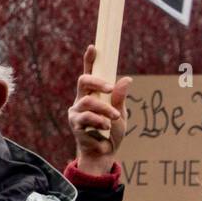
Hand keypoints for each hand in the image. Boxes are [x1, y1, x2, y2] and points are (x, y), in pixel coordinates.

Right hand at [68, 44, 131, 173]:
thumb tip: (126, 79)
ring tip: (114, 118)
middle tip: (110, 88)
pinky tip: (106, 127)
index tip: (94, 47)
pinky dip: (100, 121)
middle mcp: (81, 99)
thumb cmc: (112, 132)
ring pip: (88, 101)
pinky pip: (87, 117)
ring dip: (104, 109)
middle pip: (83, 81)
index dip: (90, 60)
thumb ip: (120, 98)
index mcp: (93, 94)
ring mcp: (76, 111)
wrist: (104, 153)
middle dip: (97, 82)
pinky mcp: (74, 123)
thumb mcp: (121, 113)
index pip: (90, 73)